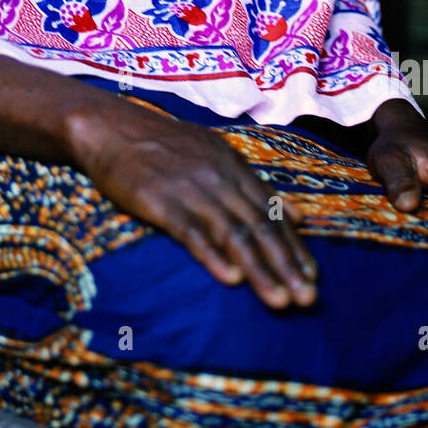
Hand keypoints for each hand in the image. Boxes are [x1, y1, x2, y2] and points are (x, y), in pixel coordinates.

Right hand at [66, 99, 318, 310]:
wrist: (113, 128)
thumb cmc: (164, 145)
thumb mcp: (215, 152)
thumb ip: (254, 185)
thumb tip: (297, 214)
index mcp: (233, 166)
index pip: (272, 210)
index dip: (294, 246)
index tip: (313, 277)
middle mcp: (219, 177)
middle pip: (259, 226)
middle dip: (287, 264)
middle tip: (308, 299)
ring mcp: (191, 189)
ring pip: (233, 234)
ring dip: (260, 270)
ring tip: (279, 300)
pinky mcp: (161, 201)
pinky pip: (192, 232)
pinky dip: (213, 256)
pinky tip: (231, 278)